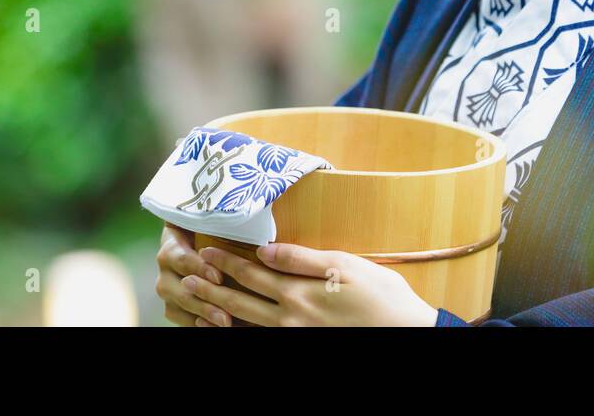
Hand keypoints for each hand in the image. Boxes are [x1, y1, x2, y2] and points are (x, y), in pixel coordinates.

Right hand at [154, 222, 234, 327]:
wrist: (197, 238)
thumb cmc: (214, 227)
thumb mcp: (213, 222)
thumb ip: (225, 225)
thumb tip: (256, 236)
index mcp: (172, 242)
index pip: (183, 258)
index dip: (200, 268)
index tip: (220, 277)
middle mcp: (165, 265)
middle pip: (179, 287)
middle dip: (205, 300)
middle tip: (226, 313)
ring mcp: (167, 286)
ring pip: (179, 306)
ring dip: (203, 315)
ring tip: (224, 323)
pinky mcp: (172, 304)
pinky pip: (180, 318)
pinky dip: (198, 323)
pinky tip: (216, 326)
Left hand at [182, 242, 438, 326]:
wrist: (405, 334)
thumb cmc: (382, 296)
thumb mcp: (345, 265)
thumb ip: (302, 259)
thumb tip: (266, 249)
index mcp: (299, 292)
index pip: (253, 274)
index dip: (227, 261)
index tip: (205, 250)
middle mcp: (290, 318)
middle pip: (241, 301)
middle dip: (213, 287)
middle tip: (187, 275)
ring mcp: (293, 337)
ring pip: (247, 326)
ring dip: (219, 313)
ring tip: (196, 304)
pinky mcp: (301, 345)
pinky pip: (261, 341)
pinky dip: (239, 335)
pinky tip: (228, 329)